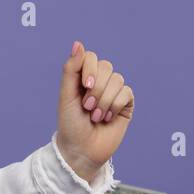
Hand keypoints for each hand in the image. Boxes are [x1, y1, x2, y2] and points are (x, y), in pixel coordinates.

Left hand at [55, 40, 134, 179]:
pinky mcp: (126, 105)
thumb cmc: (70, 124)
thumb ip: (72, 69)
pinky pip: (127, 93)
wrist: (81, 150)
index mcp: (83, 77)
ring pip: (117, 80)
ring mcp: (114, 93)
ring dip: (104, 100)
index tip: (84, 87)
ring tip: (95, 116)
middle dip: (96, 89)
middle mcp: (100, 82)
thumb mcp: (66, 95)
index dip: (90, 69)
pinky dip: (115, 105)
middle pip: (106, 67)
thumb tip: (78, 43)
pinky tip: (107, 118)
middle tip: (86, 107)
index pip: (91, 57)